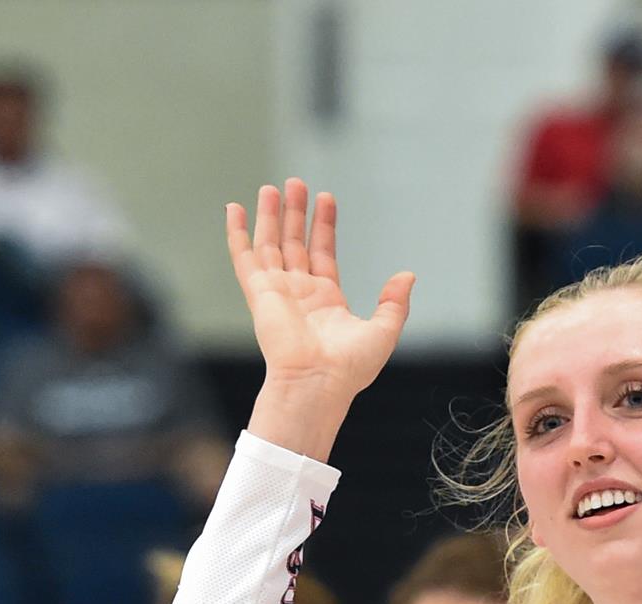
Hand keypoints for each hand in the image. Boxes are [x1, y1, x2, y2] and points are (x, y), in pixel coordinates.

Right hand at [229, 178, 414, 459]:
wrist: (319, 382)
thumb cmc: (350, 367)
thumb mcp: (384, 331)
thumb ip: (395, 302)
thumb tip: (408, 275)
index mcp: (326, 299)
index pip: (323, 252)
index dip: (324, 225)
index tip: (326, 199)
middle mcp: (299, 291)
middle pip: (294, 242)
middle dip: (296, 212)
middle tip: (297, 183)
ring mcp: (277, 290)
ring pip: (270, 243)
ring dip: (271, 215)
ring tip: (273, 187)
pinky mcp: (258, 292)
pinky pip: (243, 257)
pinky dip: (237, 233)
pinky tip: (234, 209)